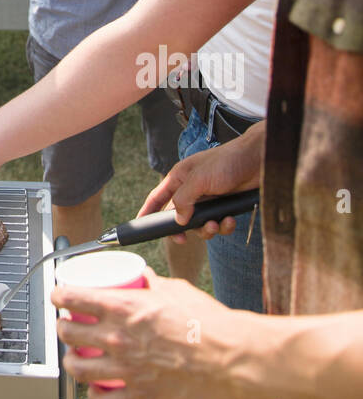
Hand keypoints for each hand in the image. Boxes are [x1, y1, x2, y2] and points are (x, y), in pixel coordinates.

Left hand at [51, 269, 257, 398]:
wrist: (234, 358)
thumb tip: (144, 277)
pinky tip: (98, 390)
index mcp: (126, 307)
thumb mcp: (177, 290)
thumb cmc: (211, 323)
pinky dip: (96, 398)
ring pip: (78, 368)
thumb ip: (154, 284)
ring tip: (76, 360)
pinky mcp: (141, 395)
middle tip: (68, 327)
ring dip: (73, 363)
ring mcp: (127, 368)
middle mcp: (119, 337)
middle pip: (68, 333)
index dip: (59, 295)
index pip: (74, 298)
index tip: (57, 295)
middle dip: (63, 329)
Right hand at [137, 121, 263, 242]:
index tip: (139, 225)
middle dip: (184, 228)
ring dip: (207, 229)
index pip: (158, 198)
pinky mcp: (224, 206)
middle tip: (185, 238)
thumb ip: (184, 199)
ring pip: (199, 224)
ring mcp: (209, 199)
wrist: (259, 160)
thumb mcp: (200, 179)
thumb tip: (178, 220)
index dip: (147, 211)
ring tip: (216, 223)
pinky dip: (224, 226)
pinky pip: (218, 224)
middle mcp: (192, 189)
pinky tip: (230, 219)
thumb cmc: (227, 161)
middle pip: (179, 217)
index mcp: (180, 178)